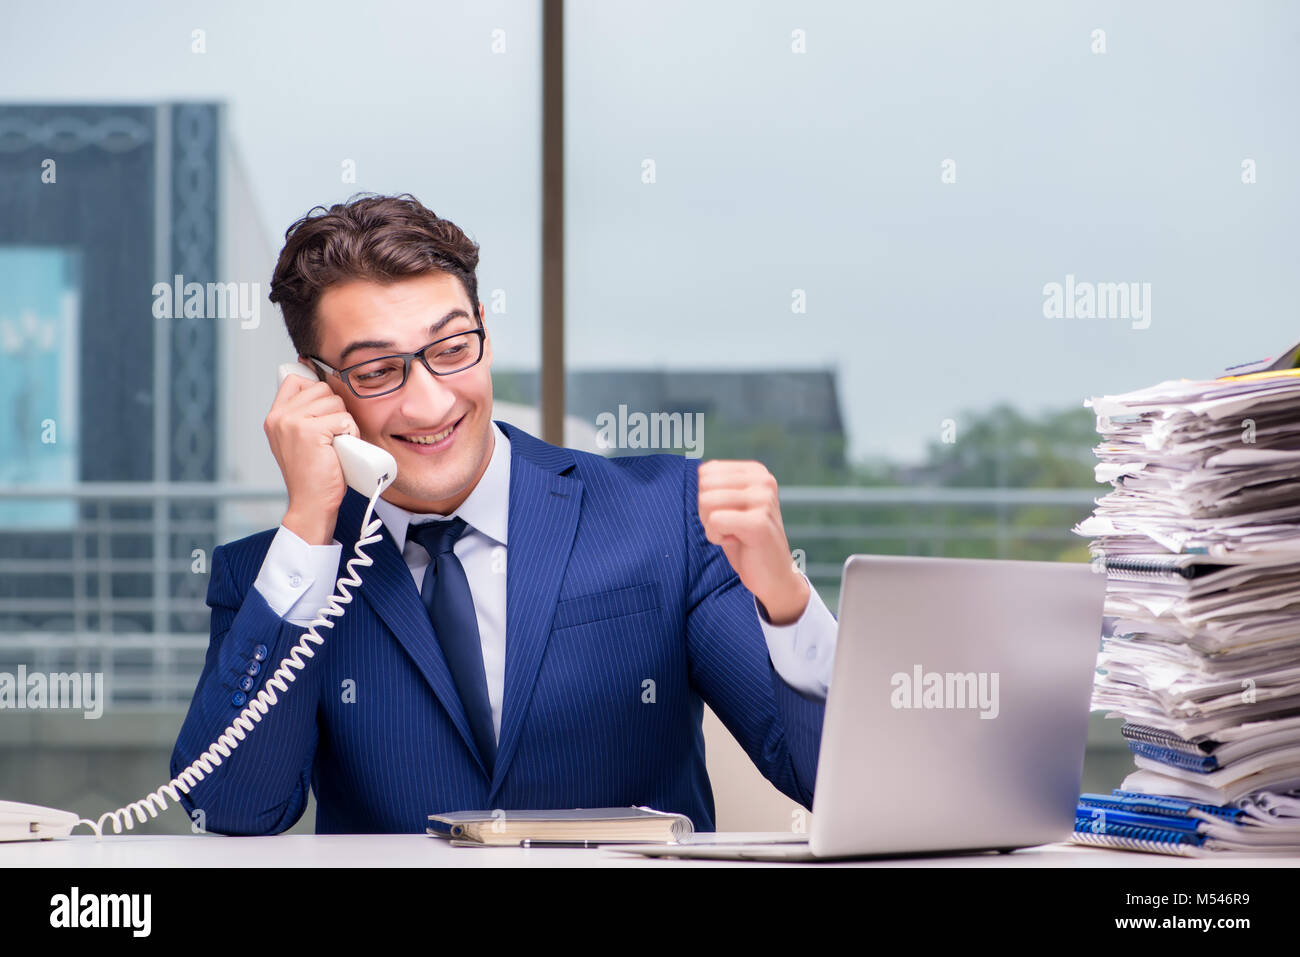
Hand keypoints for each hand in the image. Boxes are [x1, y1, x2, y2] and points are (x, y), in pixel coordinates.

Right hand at [264, 368, 360, 544]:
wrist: (311, 504)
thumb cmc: (312, 474)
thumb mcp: (296, 440)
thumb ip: (301, 415)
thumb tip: (318, 388)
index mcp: (275, 417)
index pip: (296, 380)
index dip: (316, 390)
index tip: (323, 412)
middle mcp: (280, 417)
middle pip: (322, 389)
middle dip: (336, 409)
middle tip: (332, 434)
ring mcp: (293, 423)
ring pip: (336, 402)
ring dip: (345, 422)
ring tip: (337, 443)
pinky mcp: (310, 432)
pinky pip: (344, 419)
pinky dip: (351, 433)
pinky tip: (342, 448)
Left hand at [697, 460, 809, 624]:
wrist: (774, 575)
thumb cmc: (746, 540)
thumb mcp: (731, 505)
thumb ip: (718, 485)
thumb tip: (701, 469)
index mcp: (757, 471)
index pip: (706, 472)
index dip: (707, 497)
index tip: (728, 514)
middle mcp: (763, 480)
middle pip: (705, 485)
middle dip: (707, 511)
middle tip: (729, 526)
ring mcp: (763, 500)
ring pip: (707, 501)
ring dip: (711, 525)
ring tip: (733, 533)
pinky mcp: (758, 523)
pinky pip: (714, 521)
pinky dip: (716, 536)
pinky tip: (735, 541)